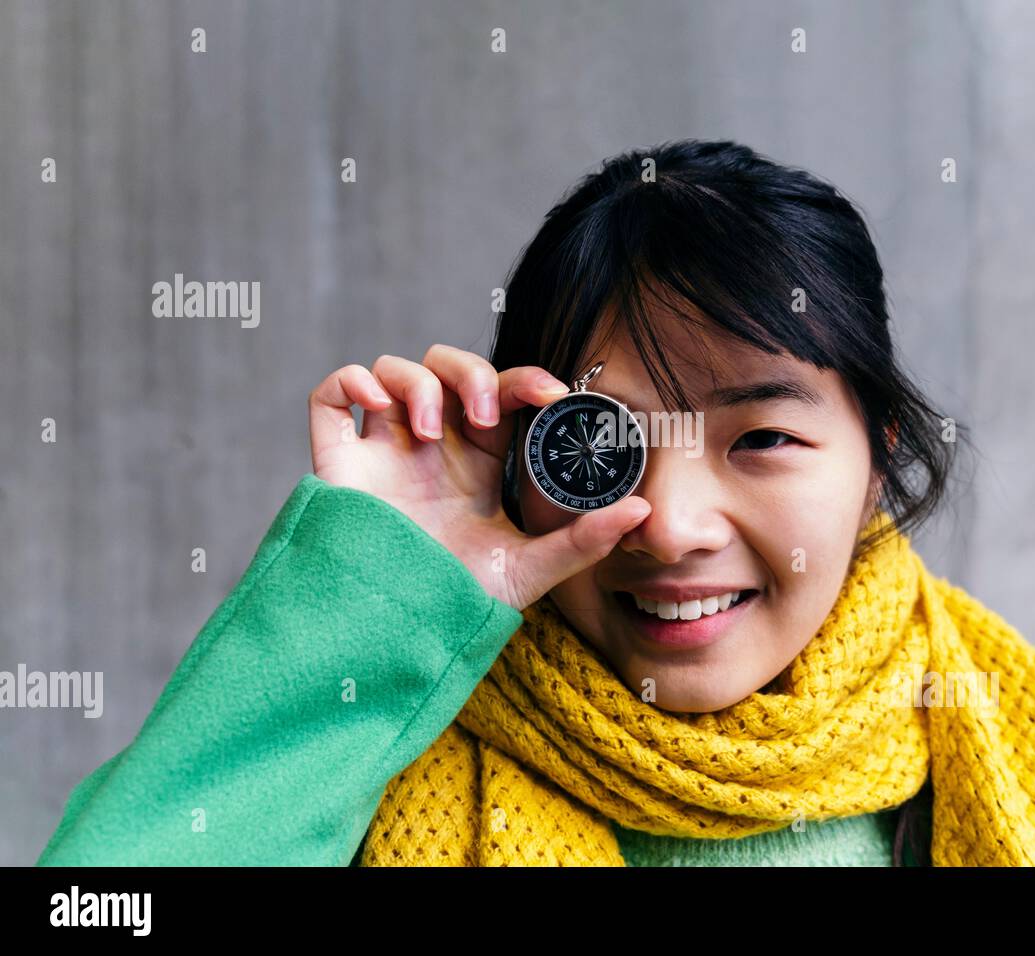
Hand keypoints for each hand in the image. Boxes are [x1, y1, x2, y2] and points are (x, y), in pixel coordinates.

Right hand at [307, 345, 651, 609]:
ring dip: (415, 382)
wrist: (400, 638)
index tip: (551, 394)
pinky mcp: (337, 462)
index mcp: (477, 461)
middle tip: (482, 414)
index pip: (501, 395)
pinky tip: (378, 408)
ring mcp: (382, 450)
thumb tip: (643, 510)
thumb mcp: (531, 570)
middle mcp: (430, 446)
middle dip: (469, 373)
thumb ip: (584, 540)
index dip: (523, 380)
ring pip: (393, 371)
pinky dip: (351, 381)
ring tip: (428, 432)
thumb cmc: (460, 603)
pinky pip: (330, 396)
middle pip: (446, 367)